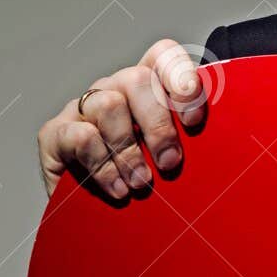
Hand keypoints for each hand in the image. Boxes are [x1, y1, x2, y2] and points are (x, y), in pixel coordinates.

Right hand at [36, 39, 206, 199]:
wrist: (93, 221)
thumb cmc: (144, 183)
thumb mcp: (171, 161)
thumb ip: (190, 145)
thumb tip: (221, 151)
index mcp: (145, 88)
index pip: (163, 56)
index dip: (181, 78)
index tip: (193, 123)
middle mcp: (112, 89)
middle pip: (137, 79)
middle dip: (159, 125)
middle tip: (170, 164)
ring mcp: (81, 108)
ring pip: (109, 104)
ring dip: (130, 151)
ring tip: (141, 184)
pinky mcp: (54, 134)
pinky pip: (82, 136)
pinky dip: (104, 166)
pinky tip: (118, 190)